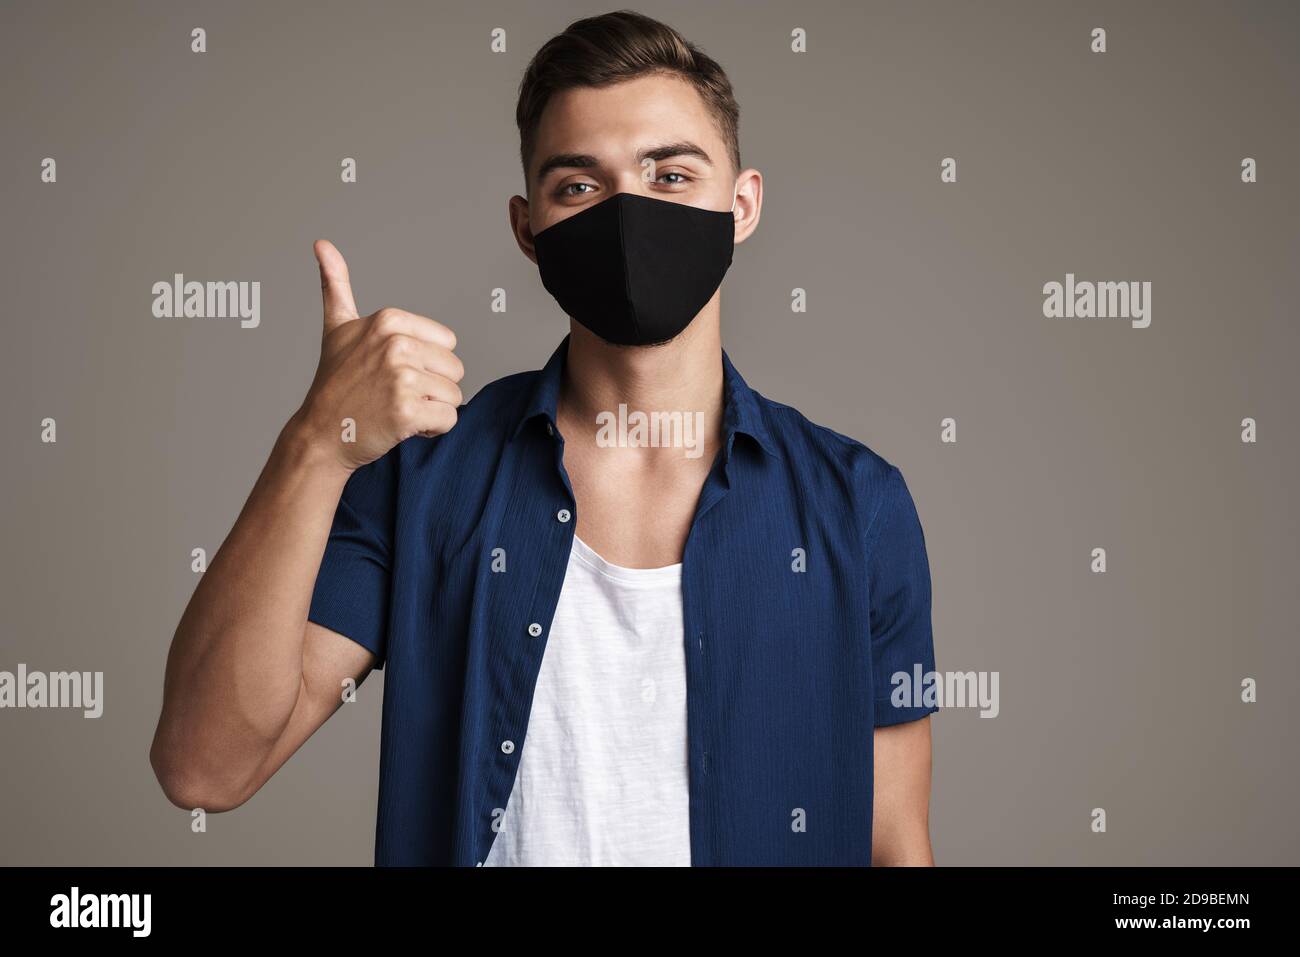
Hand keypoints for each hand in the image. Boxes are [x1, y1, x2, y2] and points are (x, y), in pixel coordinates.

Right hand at [293, 239, 463, 472]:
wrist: (320, 434)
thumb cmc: (334, 383)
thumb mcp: (336, 327)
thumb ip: (336, 285)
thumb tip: (322, 244)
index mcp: (389, 319)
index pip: (448, 342)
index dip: (427, 363)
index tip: (392, 371)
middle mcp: (396, 344)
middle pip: (455, 369)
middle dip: (433, 387)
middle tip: (394, 394)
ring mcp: (401, 377)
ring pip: (454, 395)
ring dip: (432, 409)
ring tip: (397, 409)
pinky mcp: (407, 411)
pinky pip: (449, 419)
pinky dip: (432, 429)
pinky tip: (403, 426)